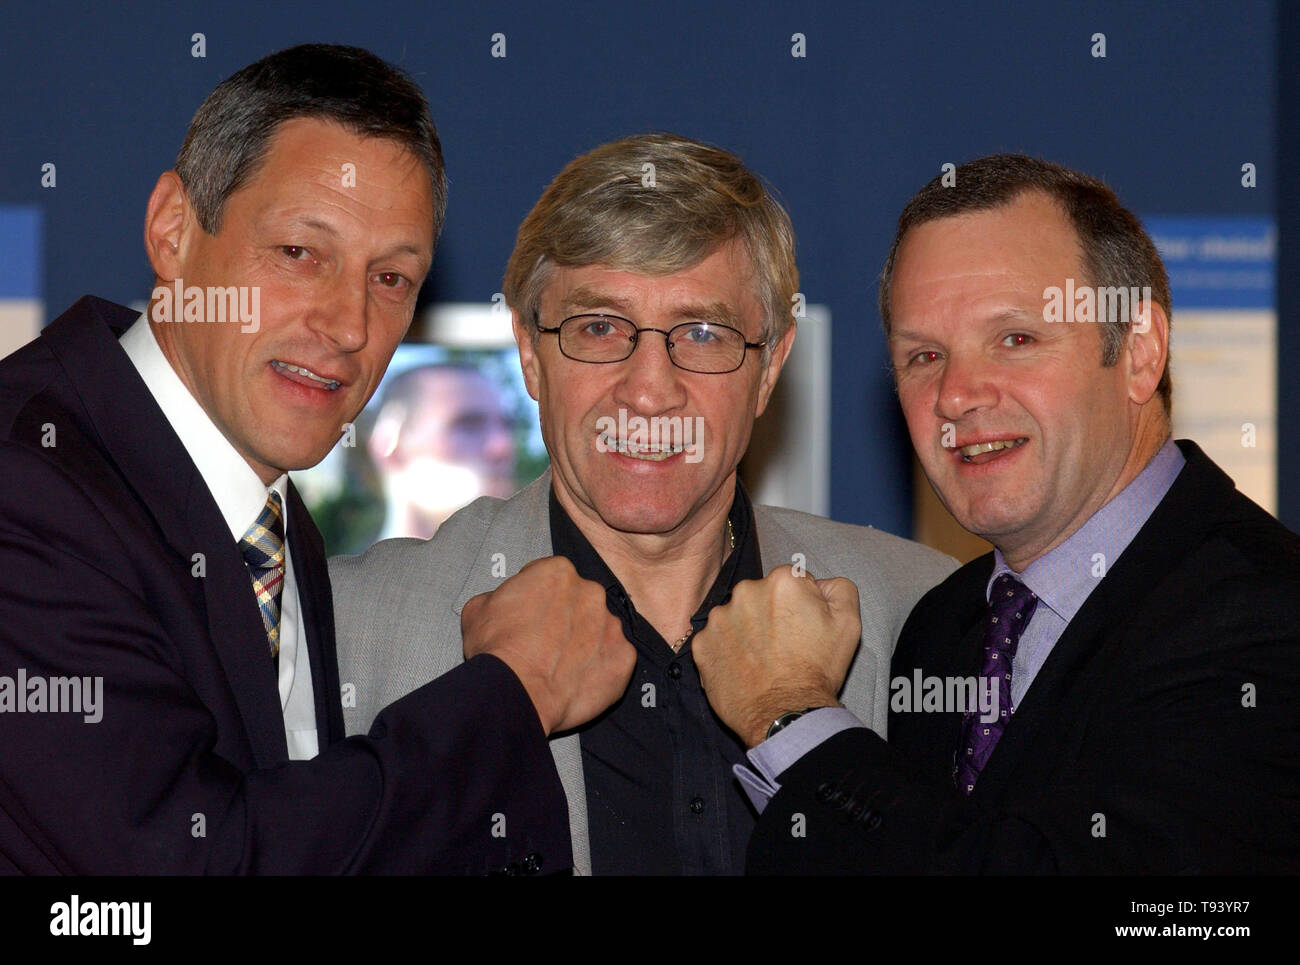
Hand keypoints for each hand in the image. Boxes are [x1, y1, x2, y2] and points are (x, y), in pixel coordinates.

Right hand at [462, 555, 634, 734]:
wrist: (517, 693)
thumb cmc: (497, 652)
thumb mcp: (478, 610)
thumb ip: (499, 597)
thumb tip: (503, 603)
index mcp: (557, 572)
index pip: (551, 577)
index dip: (538, 598)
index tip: (531, 614)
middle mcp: (591, 592)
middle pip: (580, 601)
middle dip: (566, 618)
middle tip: (545, 643)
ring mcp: (611, 625)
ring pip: (600, 629)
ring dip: (585, 643)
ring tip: (560, 665)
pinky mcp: (623, 658)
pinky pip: (615, 659)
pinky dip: (600, 669)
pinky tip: (578, 680)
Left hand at [693, 566, 860, 747]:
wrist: (786, 714)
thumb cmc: (816, 671)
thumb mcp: (848, 623)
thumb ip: (838, 589)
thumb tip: (821, 584)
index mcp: (782, 581)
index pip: (791, 582)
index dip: (800, 605)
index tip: (802, 627)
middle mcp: (745, 592)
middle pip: (760, 595)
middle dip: (770, 614)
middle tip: (784, 645)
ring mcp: (720, 618)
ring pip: (736, 616)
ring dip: (747, 631)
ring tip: (763, 659)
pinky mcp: (702, 644)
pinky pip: (716, 640)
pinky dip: (727, 651)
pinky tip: (744, 667)